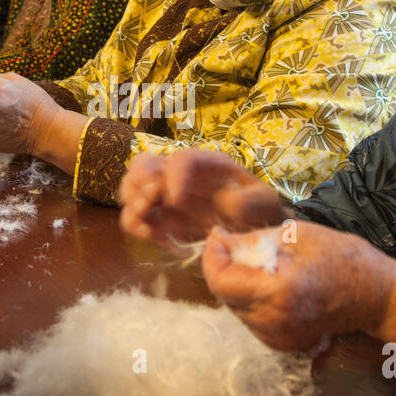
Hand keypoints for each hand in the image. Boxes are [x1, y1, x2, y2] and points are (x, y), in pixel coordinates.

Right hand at [119, 150, 285, 246]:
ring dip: (132, 203)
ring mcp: (166, 197)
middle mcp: (181, 176)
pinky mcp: (160, 220)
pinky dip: (135, 224)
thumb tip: (225, 202)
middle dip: (140, 181)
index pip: (183, 159)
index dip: (174, 175)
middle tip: (149, 204)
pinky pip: (135, 216)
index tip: (176, 201)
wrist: (253, 235)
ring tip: (146, 223)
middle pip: (145, 163)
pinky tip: (149, 234)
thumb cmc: (259, 213)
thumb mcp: (264, 204)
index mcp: (208, 166)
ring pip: (132, 186)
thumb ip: (249, 201)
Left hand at [201, 222, 395, 351]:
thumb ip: (251, 240)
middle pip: (224, 296)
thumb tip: (220, 241)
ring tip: (256, 263)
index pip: (221, 281)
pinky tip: (269, 284)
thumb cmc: (340, 257)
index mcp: (279, 292)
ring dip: (236, 285)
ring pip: (235, 308)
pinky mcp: (281, 345)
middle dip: (223, 268)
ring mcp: (278, 339)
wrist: (374, 295)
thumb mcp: (294, 235)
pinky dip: (251, 300)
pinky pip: (250, 319)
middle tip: (234, 244)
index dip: (212, 257)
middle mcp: (274, 322)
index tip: (217, 237)